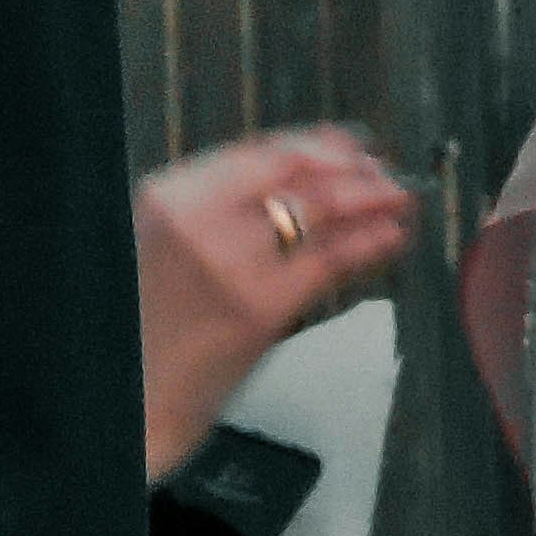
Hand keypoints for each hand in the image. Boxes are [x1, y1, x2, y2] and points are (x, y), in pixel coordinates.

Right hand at [136, 126, 415, 480]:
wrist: (136, 392)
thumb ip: (220, 207)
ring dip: (371, 199)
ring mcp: (231, 262)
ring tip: (399, 198)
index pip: (258, 151)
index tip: (348, 144)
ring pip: (320, 211)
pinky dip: (370, 244)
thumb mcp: (169, 242)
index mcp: (169, 195)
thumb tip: (295, 171)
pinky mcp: (261, 307)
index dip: (315, 144)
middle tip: (383, 172)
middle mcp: (198, 220)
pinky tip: (391, 237)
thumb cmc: (153, 320)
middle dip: (352, 168)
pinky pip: (330, 261)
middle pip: (296, 173)